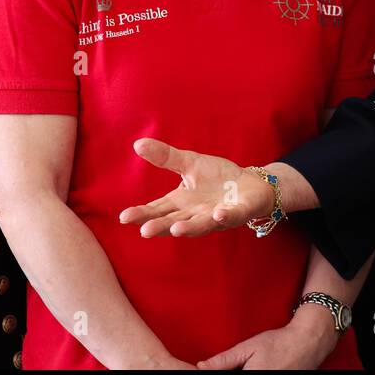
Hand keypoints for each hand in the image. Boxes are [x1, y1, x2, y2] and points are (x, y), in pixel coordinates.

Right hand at [118, 137, 272, 236]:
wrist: (250, 184)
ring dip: (190, 227)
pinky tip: (218, 214)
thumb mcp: (190, 163)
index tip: (124, 218)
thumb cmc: (217, 177)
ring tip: (177, 229)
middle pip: (175, 221)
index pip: (157, 210)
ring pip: (201, 224)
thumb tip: (137, 144)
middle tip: (145, 231)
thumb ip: (166, 157)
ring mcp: (217, 216)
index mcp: (181, 203)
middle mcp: (195, 214)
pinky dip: (225, 217)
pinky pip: (232, 216)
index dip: (142, 214)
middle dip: (162, 227)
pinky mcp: (239, 213)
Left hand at [198, 307, 339, 369]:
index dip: (224, 374)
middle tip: (244, 364)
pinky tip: (258, 368)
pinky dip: (258, 374)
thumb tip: (200, 367)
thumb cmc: (279, 342)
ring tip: (252, 365)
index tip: (216, 370)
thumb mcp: (248, 347)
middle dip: (236, 373)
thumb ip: (223, 361)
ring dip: (246, 374)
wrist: (309, 342)